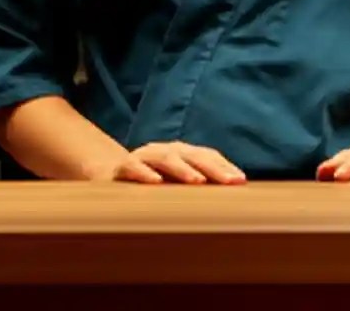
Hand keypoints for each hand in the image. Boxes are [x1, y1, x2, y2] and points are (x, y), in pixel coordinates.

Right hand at [100, 141, 246, 184]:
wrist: (108, 176)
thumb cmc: (152, 184)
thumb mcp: (177, 185)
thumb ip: (200, 188)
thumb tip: (233, 199)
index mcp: (182, 153)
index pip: (207, 156)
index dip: (224, 166)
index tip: (241, 181)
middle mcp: (166, 151)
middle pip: (193, 155)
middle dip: (213, 168)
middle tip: (230, 181)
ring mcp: (144, 157)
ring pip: (166, 158)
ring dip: (183, 169)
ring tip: (198, 181)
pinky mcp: (122, 168)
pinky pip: (133, 167)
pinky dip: (144, 173)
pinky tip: (155, 182)